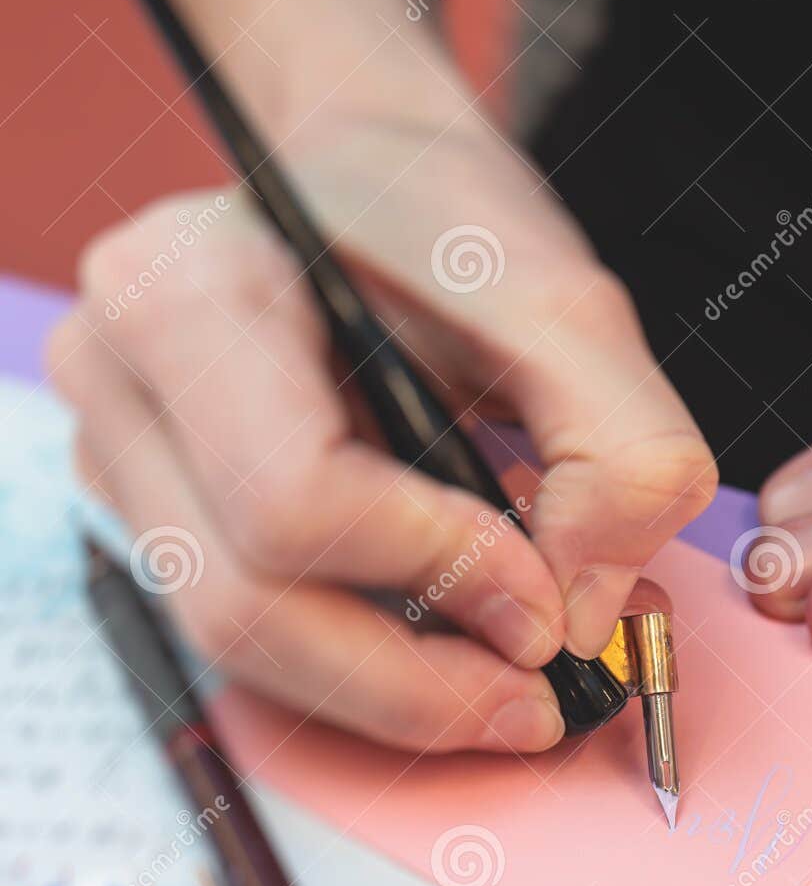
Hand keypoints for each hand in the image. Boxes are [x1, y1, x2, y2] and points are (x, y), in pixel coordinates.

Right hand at [48, 122, 713, 752]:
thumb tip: (578, 617)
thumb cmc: (442, 221)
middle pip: (245, 606)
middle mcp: (120, 381)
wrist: (364, 185)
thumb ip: (617, 448)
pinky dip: (356, 669)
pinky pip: (249, 634)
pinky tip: (444, 654)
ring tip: (503, 690)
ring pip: (235, 645)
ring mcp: (122, 457)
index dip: (438, 570)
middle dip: (410, 682)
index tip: (544, 600)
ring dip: (386, 694)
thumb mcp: (565, 301)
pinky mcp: (155, 513)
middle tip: (534, 700)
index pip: (293, 498)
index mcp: (188, 293)